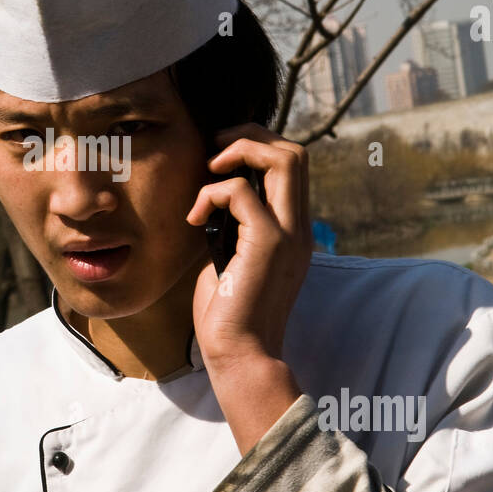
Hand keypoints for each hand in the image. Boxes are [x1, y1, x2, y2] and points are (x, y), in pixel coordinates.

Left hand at [186, 124, 312, 453]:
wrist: (239, 355)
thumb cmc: (228, 314)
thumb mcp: (229, 258)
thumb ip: (231, 228)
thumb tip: (211, 201)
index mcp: (292, 229)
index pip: (291, 166)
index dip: (257, 147)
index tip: (219, 157)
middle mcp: (298, 227)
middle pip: (295, 152)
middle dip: (250, 136)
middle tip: (213, 151)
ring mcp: (288, 233)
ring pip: (284, 158)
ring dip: (239, 151)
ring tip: (208, 172)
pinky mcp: (268, 244)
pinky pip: (240, 191)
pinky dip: (210, 194)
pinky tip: (194, 219)